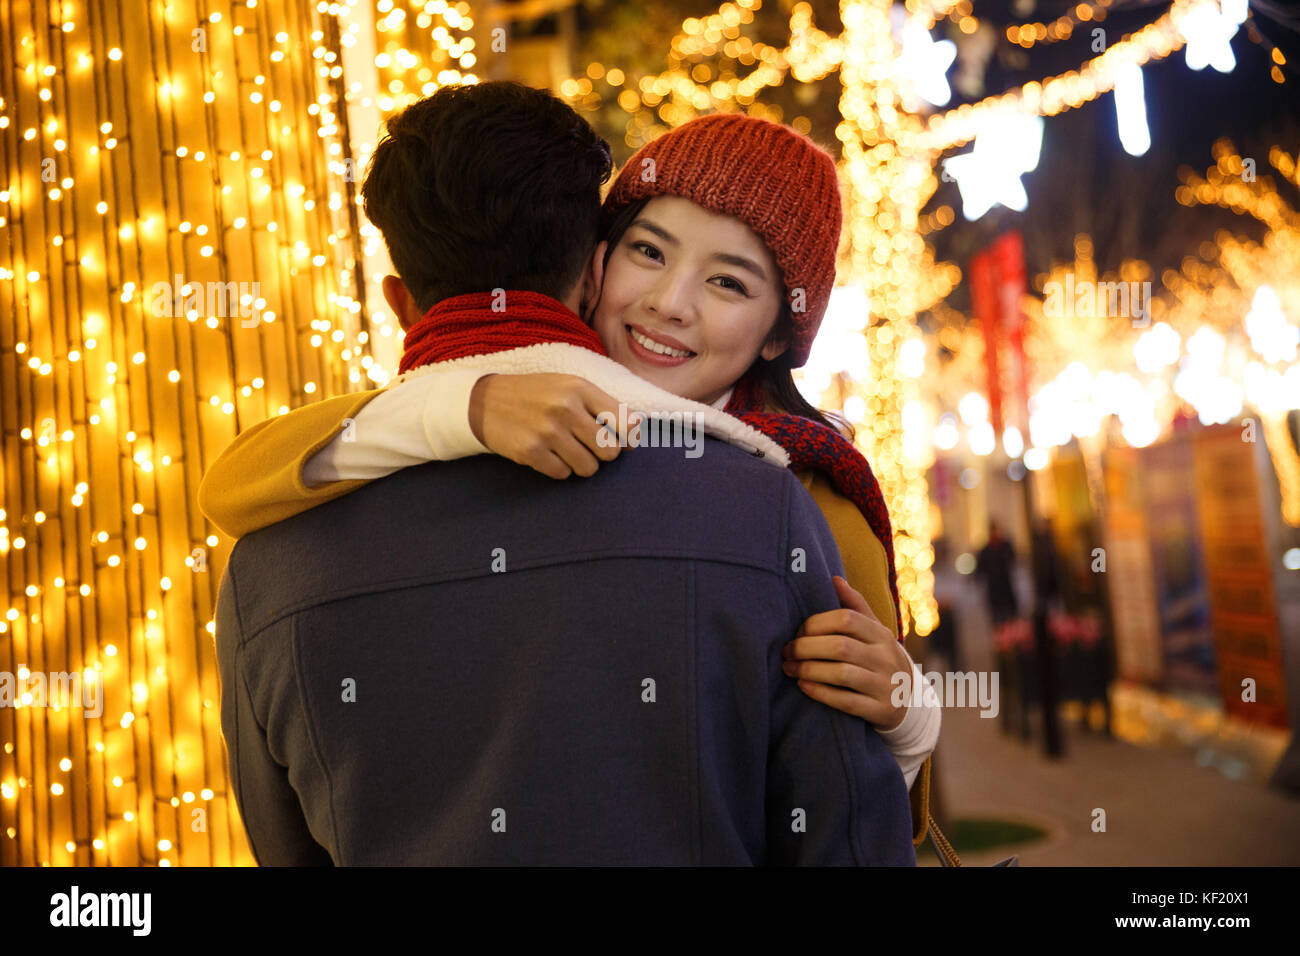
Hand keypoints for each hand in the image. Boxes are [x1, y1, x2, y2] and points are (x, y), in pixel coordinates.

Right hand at [468, 373, 638, 479]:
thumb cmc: (536, 395)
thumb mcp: (568, 386)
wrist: (484, 401)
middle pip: (610, 451)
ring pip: (588, 468)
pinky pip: (563, 474)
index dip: (628, 438)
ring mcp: (548, 431)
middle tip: (585, 445)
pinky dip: (558, 469)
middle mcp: (566, 408)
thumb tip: (633, 437)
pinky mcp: (531, 452)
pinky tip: (547, 454)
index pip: (626, 422)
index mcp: (581, 388)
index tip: (620, 441)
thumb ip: (601, 406)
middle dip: (601, 453)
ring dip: (580, 463)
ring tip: (564, 449)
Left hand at [781, 576, 913, 729]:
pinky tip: (803, 686)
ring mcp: (885, 685)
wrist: (909, 701)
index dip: (816, 623)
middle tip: (786, 652)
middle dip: (806, 648)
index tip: (798, 632)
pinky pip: (845, 701)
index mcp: (881, 634)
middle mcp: (886, 657)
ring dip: (808, 670)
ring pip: (841, 674)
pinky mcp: (880, 710)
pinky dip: (820, 692)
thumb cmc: (879, 659)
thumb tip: (834, 579)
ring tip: (789, 669)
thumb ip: (855, 606)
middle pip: (840, 646)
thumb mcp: (874, 632)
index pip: (846, 619)